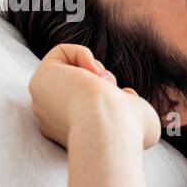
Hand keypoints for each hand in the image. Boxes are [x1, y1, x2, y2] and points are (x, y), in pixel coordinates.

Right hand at [27, 44, 160, 150]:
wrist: (107, 124)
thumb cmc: (128, 129)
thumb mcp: (145, 124)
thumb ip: (135, 109)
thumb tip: (127, 94)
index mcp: (72, 133)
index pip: (88, 105)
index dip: (109, 97)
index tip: (119, 102)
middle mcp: (53, 120)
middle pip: (78, 85)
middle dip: (99, 83)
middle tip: (110, 92)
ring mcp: (43, 100)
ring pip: (70, 70)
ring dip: (92, 69)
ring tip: (101, 84)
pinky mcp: (40, 79)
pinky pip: (60, 53)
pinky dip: (82, 54)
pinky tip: (93, 73)